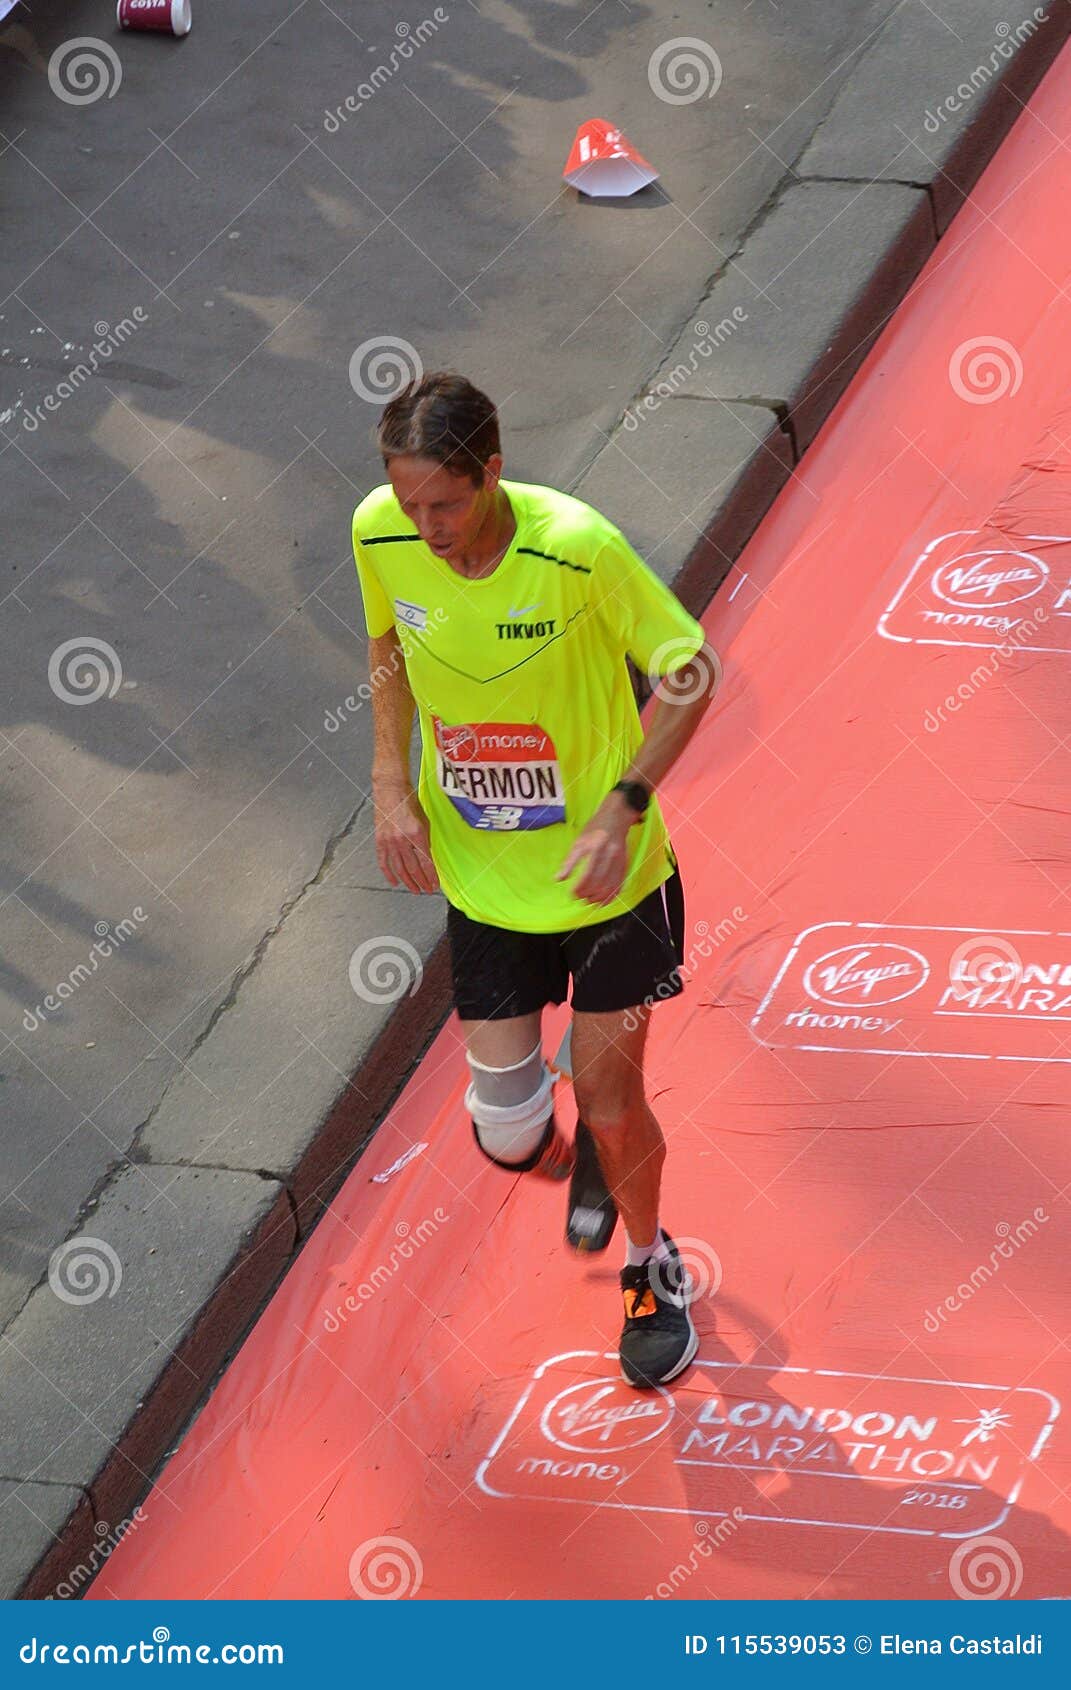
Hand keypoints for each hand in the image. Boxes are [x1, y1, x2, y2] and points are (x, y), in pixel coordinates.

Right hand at [372, 778, 439, 893]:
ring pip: (399, 869)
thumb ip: (426, 840)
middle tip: (427, 890)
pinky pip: (384, 862)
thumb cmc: (409, 801)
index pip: (426, 862)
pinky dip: (389, 874)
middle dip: (422, 882)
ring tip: (415, 890)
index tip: (435, 885)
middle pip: (414, 869)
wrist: (391, 790)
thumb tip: (429, 857)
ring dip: (408, 882)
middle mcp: (403, 840)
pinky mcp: (380, 840)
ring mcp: (389, 841)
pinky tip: (395, 882)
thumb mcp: (425, 820)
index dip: (432, 876)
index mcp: (417, 834)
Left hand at [555, 794, 632, 904]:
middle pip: (598, 882)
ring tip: (589, 901)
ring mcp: (619, 861)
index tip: (572, 894)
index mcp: (594, 848)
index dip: (579, 888)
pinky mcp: (625, 864)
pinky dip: (611, 896)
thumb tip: (558, 879)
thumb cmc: (594, 830)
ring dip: (599, 898)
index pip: (587, 875)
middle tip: (579, 898)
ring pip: (610, 886)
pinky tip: (603, 901)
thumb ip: (569, 862)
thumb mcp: (578, 842)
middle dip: (588, 894)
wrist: (616, 819)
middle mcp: (608, 855)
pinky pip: (619, 885)